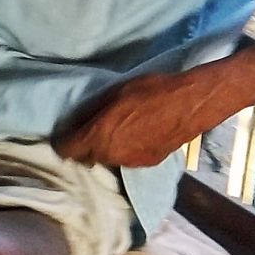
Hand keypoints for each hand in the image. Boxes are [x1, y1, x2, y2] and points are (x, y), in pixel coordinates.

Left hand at [53, 72, 224, 168]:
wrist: (191, 104)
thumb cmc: (152, 91)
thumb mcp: (116, 92)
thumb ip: (93, 109)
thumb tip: (78, 119)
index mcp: (99, 137)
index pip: (67, 150)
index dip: (63, 141)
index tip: (66, 131)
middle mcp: (111, 155)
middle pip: (87, 158)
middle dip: (85, 146)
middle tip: (89, 128)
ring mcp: (131, 163)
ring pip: (108, 160)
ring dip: (106, 149)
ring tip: (116, 131)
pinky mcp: (148, 164)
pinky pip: (127, 160)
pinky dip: (125, 151)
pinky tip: (136, 135)